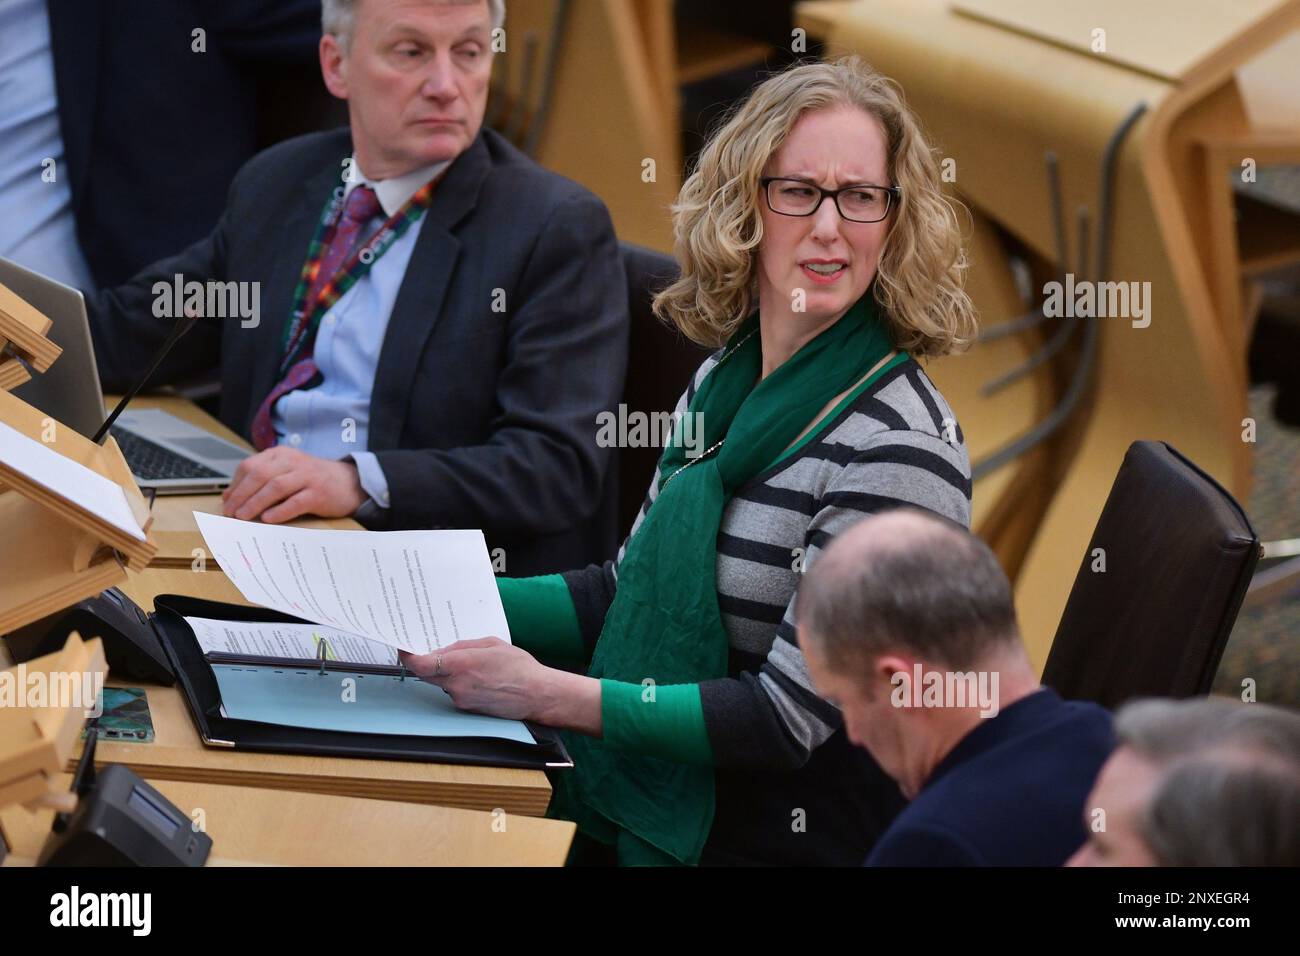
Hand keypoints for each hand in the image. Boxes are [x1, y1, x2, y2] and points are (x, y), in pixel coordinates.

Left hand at [222, 447, 365, 522]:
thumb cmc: (313, 480)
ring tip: (243, 516)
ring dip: (255, 502)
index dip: (235, 484)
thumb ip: (261, 480)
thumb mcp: (286, 472)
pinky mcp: (319, 494)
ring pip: (275, 487)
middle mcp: (293, 462)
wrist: (349, 482)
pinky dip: (280, 511)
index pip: (250, 465)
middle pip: (260, 475)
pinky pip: (296, 502)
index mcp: (281, 455)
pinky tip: (268, 519)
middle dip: (241, 494)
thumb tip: (230, 495)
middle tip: (230, 512)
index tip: (226, 501)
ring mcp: (307, 477)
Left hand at [400, 638, 600, 732]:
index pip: (419, 664)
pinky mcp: (468, 709)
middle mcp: (456, 685)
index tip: (403, 648)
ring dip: (446, 672)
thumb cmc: (520, 667)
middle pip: (426, 674)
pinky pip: (454, 692)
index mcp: (460, 664)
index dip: (407, 656)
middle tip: (430, 649)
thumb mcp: (491, 644)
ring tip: (469, 663)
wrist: (537, 695)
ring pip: (442, 682)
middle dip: (427, 662)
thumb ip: (463, 645)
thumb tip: (444, 649)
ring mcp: (461, 700)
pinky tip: (477, 676)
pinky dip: (458, 682)